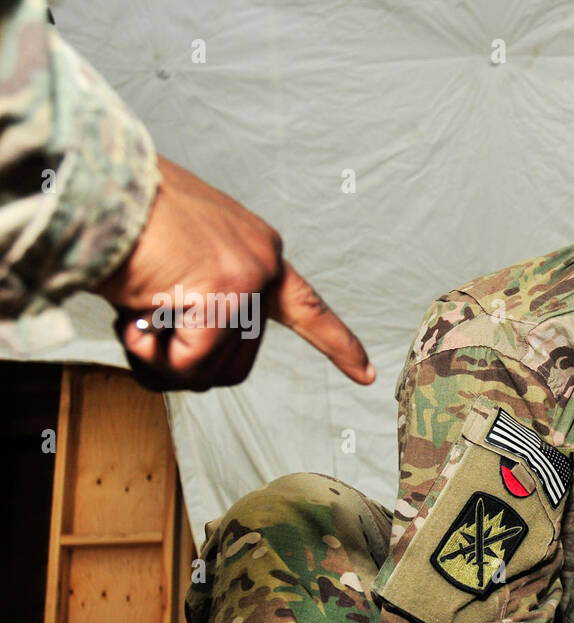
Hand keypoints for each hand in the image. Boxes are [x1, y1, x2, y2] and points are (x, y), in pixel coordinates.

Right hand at [95, 155, 373, 390]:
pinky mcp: (228, 294)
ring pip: (214, 369)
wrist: (91, 180)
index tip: (365, 374)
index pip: (307, 307)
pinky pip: (189, 362)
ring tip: (136, 315)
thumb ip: (201, 303)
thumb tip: (194, 360)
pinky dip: (151, 353)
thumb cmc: (118, 220)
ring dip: (163, 359)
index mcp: (257, 251)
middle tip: (143, 328)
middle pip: (239, 361)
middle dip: (186, 361)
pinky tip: (134, 317)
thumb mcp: (176, 261)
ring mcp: (251, 277)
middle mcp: (265, 263)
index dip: (337, 343)